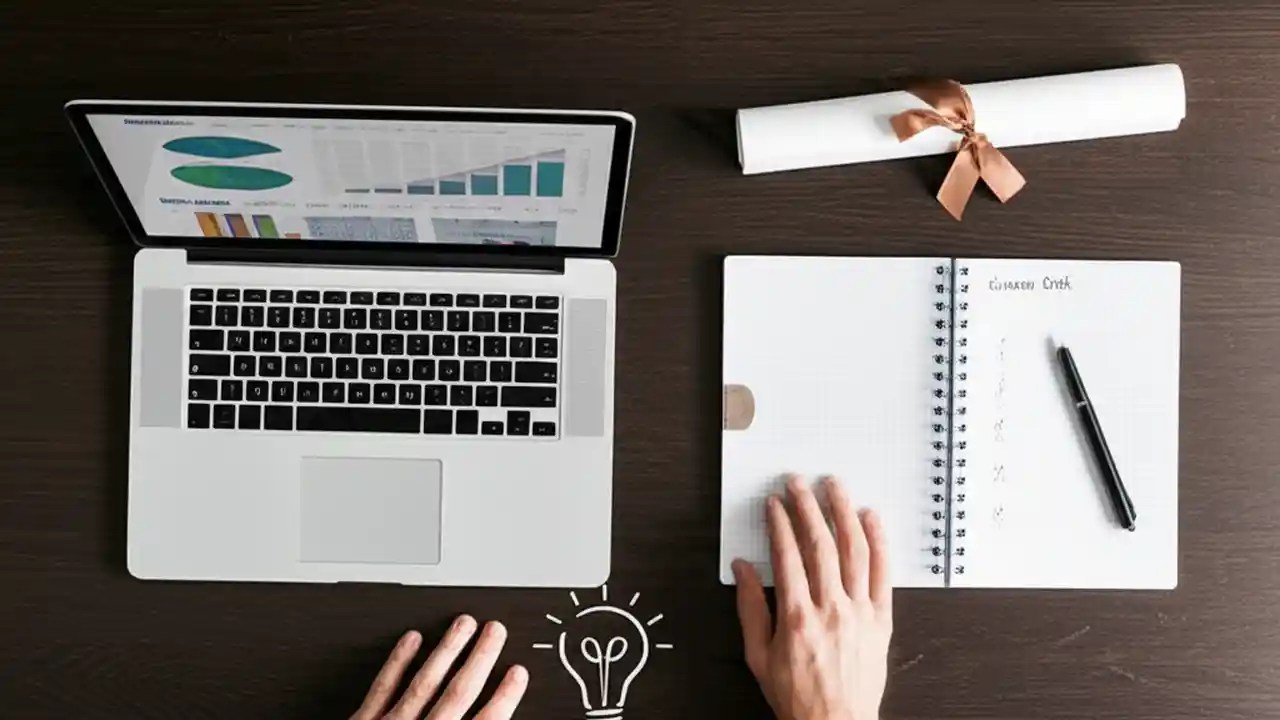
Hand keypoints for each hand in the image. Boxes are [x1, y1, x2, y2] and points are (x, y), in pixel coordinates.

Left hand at [351, 615, 527, 719]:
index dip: (504, 697)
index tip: (517, 674)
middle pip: (458, 693)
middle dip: (481, 659)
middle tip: (495, 632)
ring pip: (425, 682)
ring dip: (447, 651)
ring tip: (463, 625)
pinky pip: (383, 687)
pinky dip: (398, 662)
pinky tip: (411, 640)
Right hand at [733, 476, 892, 719]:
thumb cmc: (796, 696)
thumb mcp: (758, 656)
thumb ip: (750, 608)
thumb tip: (743, 569)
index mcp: (797, 617)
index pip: (787, 555)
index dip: (779, 524)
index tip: (774, 504)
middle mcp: (831, 609)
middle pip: (820, 545)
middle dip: (808, 508)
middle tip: (798, 484)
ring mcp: (860, 613)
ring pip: (854, 550)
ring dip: (844, 513)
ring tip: (835, 487)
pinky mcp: (881, 620)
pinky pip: (883, 573)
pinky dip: (879, 542)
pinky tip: (871, 519)